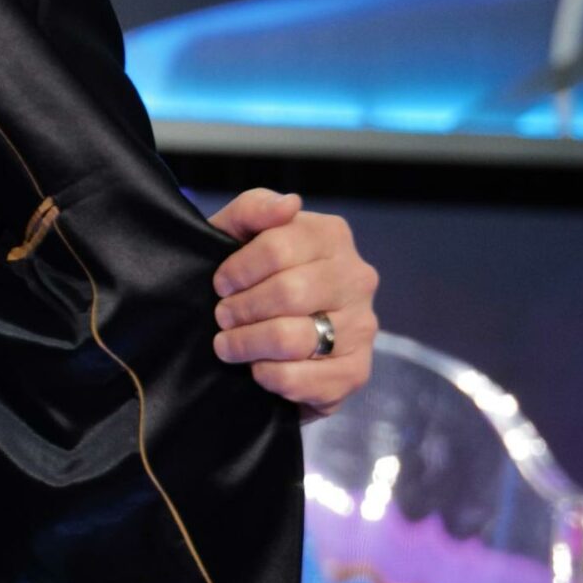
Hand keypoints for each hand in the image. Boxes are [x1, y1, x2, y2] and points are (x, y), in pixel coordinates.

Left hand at [203, 188, 378, 418]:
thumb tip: (289, 203)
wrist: (268, 334)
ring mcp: (363, 326)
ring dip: (248, 344)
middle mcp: (358, 277)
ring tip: (229, 345)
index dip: (238, 269)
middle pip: (288, 293)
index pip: (279, 246)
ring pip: (293, 338)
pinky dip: (270, 377)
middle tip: (222, 317)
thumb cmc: (250, 276)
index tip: (219, 284)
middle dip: (241, 309)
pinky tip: (257, 369)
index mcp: (332, 235)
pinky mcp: (357, 371)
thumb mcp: (238, 234)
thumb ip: (253, 209)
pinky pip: (306, 379)